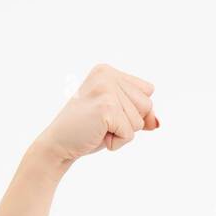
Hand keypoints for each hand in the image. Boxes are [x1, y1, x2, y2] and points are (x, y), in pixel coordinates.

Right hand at [34, 63, 158, 163]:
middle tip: (102, 122)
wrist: (58, 143)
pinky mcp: (106, 108)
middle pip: (147, 105)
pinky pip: (130, 134)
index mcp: (107, 71)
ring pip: (140, 121)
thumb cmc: (88, 129)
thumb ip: (141, 113)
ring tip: (99, 128)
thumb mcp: (117, 115)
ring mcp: (106, 90)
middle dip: (129, 122)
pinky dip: (117, 142)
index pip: (147, 91)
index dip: (133, 110)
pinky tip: (98, 135)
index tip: (107, 112)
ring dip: (122, 133)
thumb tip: (157, 122)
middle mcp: (107, 75)